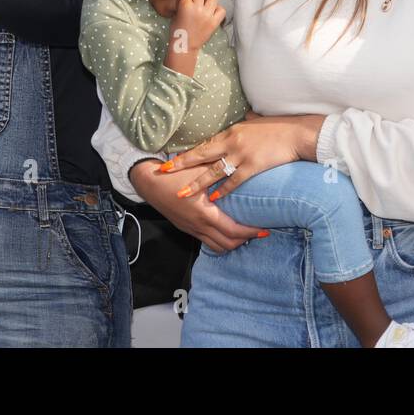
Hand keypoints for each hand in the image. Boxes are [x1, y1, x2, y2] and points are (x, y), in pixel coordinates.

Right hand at [130, 160, 263, 252]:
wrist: (148, 182)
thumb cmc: (175, 174)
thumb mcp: (200, 172)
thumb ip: (220, 173)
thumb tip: (243, 168)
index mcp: (204, 213)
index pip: (233, 231)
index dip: (251, 232)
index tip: (265, 229)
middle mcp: (198, 226)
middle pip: (227, 244)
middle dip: (244, 240)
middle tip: (258, 231)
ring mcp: (191, 229)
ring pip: (216, 246)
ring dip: (232, 243)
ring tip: (244, 232)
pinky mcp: (186, 228)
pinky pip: (206, 241)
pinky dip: (220, 240)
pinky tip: (226, 229)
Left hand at [161, 112, 321, 201]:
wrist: (296, 133)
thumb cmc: (279, 127)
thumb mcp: (256, 122)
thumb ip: (246, 124)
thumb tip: (244, 118)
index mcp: (231, 131)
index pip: (205, 144)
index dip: (189, 152)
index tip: (173, 158)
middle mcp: (232, 143)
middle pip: (201, 155)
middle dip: (181, 164)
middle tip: (164, 171)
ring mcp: (241, 155)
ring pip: (212, 171)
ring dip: (196, 183)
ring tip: (182, 193)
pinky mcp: (252, 166)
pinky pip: (233, 181)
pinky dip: (222, 190)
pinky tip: (212, 198)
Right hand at [170, 0, 224, 50]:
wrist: (184, 45)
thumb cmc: (177, 31)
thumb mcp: (175, 14)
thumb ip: (182, 3)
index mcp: (185, 5)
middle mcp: (197, 8)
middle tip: (196, 1)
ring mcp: (207, 15)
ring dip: (209, 0)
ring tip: (205, 5)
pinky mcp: (214, 22)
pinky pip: (221, 10)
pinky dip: (218, 10)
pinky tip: (212, 12)